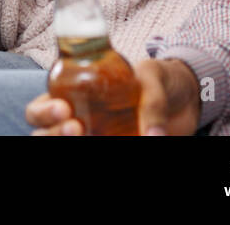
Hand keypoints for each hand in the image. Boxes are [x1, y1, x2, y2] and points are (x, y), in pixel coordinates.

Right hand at [25, 59, 201, 135]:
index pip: (41, 108)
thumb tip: (153, 136)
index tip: (64, 109)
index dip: (43, 112)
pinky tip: (114, 141)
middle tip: (76, 128)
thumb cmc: (160, 79)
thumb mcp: (153, 77)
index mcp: (74, 95)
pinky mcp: (115, 145)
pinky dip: (97, 148)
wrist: (188, 99)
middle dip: (52, 134)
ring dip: (67, 144)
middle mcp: (79, 121)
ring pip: (65, 147)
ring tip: (88, 137)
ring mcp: (96, 137)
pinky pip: (98, 151)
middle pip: (44, 135)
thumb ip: (151, 102)